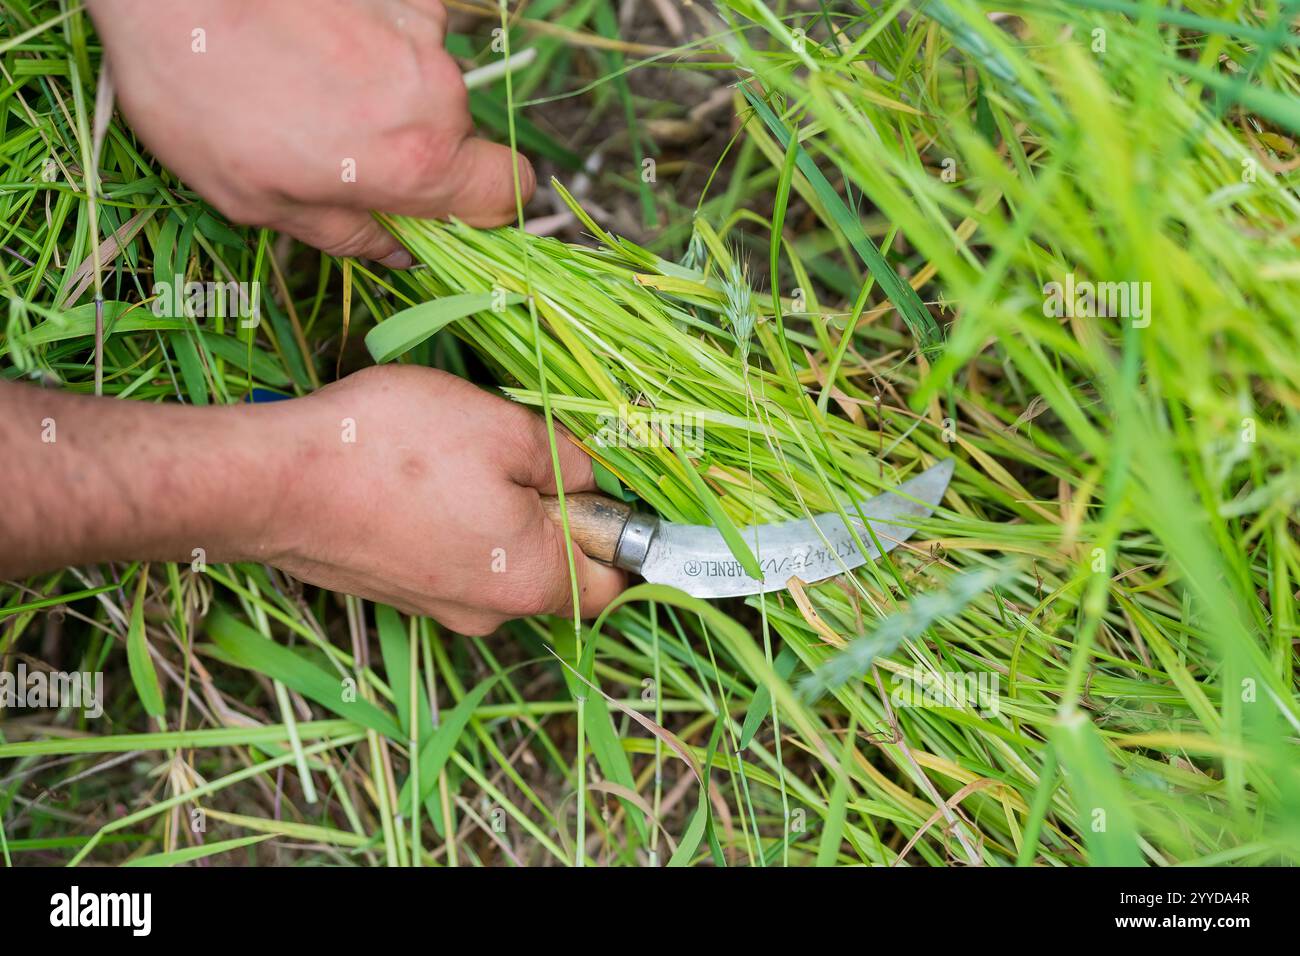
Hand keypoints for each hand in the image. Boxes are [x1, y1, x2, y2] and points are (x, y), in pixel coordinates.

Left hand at [87, 0, 533, 264]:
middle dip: (412, 148)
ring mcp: (420, 32)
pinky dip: (372, 41)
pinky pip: (405, 31)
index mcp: (415, 163)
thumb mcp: (260, 202)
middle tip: (336, 145)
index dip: (484, 206)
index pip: (509, 192)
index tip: (440, 209)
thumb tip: (396, 251)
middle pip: (458, 138)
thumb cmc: (200, 94)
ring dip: (385, 93)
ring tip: (308, 83)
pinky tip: (314, 39)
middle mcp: (436, 96)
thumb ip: (344, 233)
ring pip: (427, 82)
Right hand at [266, 366, 625, 633]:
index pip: (613, 585)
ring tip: (458, 454)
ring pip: (499, 557)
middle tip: (520, 449)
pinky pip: (452, 555)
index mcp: (532, 582)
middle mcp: (489, 613)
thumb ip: (568, 461)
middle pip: (555, 567)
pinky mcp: (398, 588)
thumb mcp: (507, 429)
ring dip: (497, 508)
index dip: (622, 536)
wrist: (274, 482)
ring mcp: (437, 606)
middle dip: (553, 509)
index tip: (609, 488)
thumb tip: (591, 479)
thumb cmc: (396, 451)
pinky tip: (422, 475)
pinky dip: (453, 519)